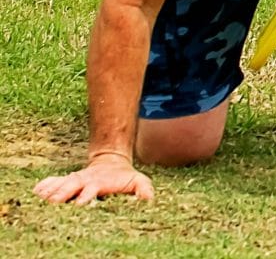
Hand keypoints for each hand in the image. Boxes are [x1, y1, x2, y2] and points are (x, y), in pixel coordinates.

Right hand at [35, 155, 154, 204]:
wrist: (112, 161)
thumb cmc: (125, 177)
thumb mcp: (138, 181)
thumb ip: (144, 190)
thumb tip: (147, 200)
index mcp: (100, 182)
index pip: (91, 190)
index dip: (85, 197)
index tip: (78, 204)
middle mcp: (85, 180)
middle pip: (71, 186)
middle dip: (62, 194)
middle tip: (53, 204)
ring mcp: (75, 179)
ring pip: (60, 184)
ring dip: (50, 191)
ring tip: (39, 198)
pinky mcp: (68, 179)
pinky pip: (53, 181)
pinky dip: (45, 185)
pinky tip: (36, 191)